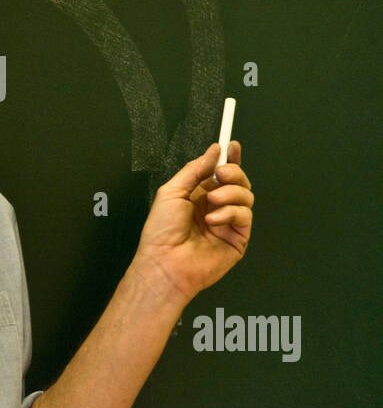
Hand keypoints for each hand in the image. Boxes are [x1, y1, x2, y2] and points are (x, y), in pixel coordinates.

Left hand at [133, 141, 253, 304]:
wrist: (164, 261)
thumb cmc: (161, 232)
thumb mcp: (172, 191)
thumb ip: (195, 169)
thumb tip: (214, 151)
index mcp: (199, 195)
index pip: (220, 173)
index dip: (230, 159)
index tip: (232, 145)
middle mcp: (216, 207)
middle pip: (238, 181)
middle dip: (233, 172)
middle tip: (222, 174)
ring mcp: (228, 223)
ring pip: (246, 195)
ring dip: (230, 193)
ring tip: (212, 201)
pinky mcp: (238, 238)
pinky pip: (245, 215)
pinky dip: (231, 213)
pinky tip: (214, 220)